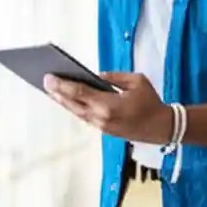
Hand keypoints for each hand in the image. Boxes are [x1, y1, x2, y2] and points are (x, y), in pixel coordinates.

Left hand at [43, 72, 172, 143]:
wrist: (161, 127)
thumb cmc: (151, 101)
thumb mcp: (137, 81)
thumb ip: (115, 77)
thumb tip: (97, 76)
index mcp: (108, 104)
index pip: (80, 92)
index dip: (62, 84)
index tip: (49, 77)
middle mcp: (101, 117)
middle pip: (73, 104)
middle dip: (58, 93)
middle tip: (45, 81)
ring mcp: (101, 126)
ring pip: (77, 112)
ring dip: (64, 101)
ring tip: (52, 90)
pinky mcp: (104, 130)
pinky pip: (84, 117)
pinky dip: (75, 108)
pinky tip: (69, 100)